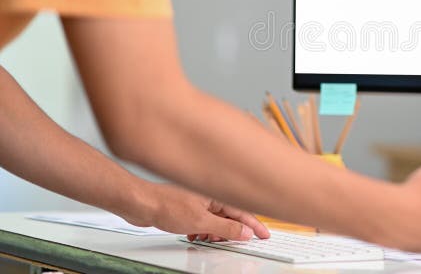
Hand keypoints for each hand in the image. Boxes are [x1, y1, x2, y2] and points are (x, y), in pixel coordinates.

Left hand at [126, 183, 269, 241]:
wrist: (141, 203)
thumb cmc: (165, 205)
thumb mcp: (201, 222)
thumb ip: (226, 228)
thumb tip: (244, 232)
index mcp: (216, 194)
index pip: (242, 211)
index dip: (254, 225)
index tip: (264, 235)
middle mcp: (209, 195)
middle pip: (230, 215)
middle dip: (232, 231)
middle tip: (235, 242)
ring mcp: (198, 201)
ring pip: (216, 219)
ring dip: (216, 232)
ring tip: (210, 239)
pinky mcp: (188, 207)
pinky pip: (203, 220)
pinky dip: (203, 230)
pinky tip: (195, 235)